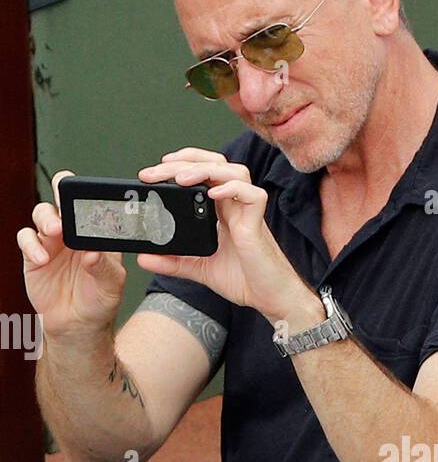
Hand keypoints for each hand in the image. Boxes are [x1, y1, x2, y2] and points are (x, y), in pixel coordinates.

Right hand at [16, 171, 125, 340]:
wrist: (77, 325)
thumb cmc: (99, 301)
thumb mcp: (111, 286)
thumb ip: (104, 268)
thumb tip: (93, 253)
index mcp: (97, 233)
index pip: (93, 205)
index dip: (91, 197)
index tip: (90, 199)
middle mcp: (73, 232)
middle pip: (62, 199)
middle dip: (62, 191)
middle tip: (64, 201)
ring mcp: (52, 242)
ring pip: (43, 213)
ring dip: (46, 218)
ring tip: (54, 231)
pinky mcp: (34, 255)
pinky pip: (26, 238)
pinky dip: (31, 244)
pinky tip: (42, 259)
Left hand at [135, 149, 321, 326]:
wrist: (269, 299)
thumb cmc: (244, 280)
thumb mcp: (199, 269)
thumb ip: (173, 262)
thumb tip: (143, 259)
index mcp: (221, 209)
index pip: (203, 171)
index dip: (180, 164)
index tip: (153, 173)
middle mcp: (235, 205)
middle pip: (213, 164)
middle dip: (182, 162)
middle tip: (153, 172)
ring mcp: (248, 211)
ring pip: (233, 171)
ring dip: (205, 169)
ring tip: (179, 178)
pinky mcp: (259, 223)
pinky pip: (252, 195)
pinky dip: (232, 189)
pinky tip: (212, 194)